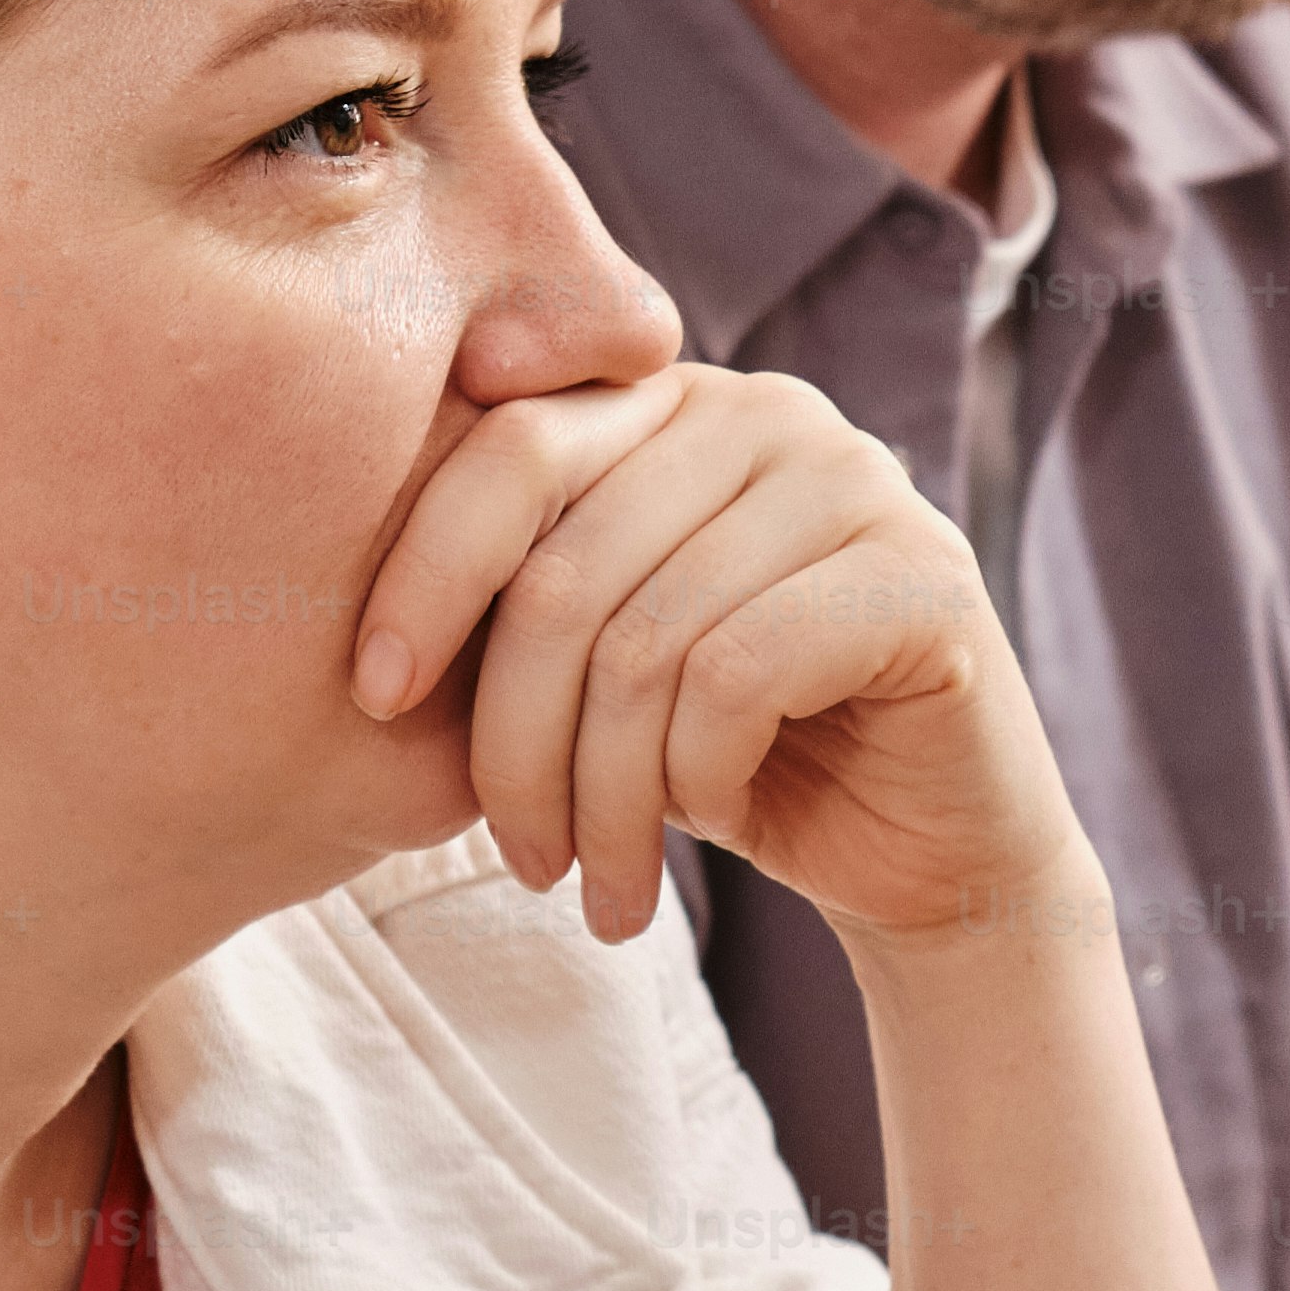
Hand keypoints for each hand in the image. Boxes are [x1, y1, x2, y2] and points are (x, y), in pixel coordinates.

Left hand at [350, 365, 1066, 950]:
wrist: (927, 857)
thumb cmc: (739, 757)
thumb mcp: (601, 666)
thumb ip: (520, 595)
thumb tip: (361, 630)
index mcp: (669, 406)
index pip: (508, 452)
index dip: (422, 577)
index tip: (374, 701)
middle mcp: (765, 411)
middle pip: (564, 569)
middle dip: (515, 742)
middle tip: (522, 860)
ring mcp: (856, 480)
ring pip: (644, 643)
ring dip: (603, 797)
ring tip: (600, 885)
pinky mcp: (921, 576)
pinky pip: (737, 678)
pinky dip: (698, 776)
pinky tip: (714, 817)